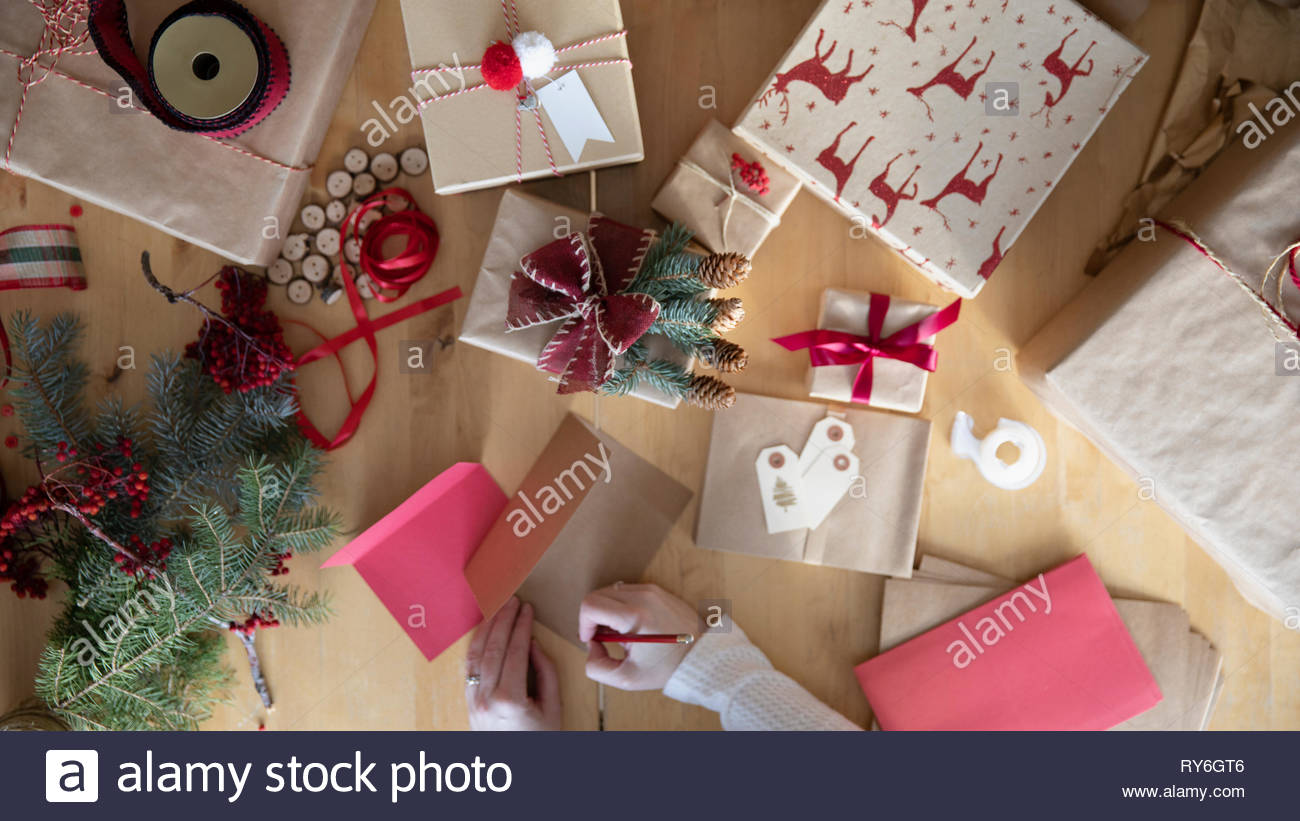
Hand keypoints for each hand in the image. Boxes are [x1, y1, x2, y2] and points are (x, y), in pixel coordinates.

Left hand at [465, 597, 561, 730]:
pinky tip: (484, 633)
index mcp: (510, 700)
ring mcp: (474, 702)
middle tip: (513, 601)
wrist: (518, 771)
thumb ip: (544, 671)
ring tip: (497, 609)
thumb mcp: (553, 706)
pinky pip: (470, 669)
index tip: (527, 609)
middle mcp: (487, 699)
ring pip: (476, 655)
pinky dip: (476, 647)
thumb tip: (531, 642)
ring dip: (486, 629)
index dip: (521, 626)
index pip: (515, 651)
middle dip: (503, 620)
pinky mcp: (469, 704)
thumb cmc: (540, 740)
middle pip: (493, 648)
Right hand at [579, 583, 696, 690]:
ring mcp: (650, 590)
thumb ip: (597, 667)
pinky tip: (630, 626)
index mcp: (634, 616)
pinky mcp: (656, 589)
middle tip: (603, 639)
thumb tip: (591, 645)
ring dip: (606, 611)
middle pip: (597, 595)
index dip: (583, 625)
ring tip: (618, 634)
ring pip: (609, 591)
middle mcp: (642, 596)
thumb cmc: (667, 667)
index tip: (591, 640)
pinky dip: (619, 606)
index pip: (590, 605)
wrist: (701, 654)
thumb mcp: (627, 678)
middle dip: (592, 618)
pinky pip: (625, 591)